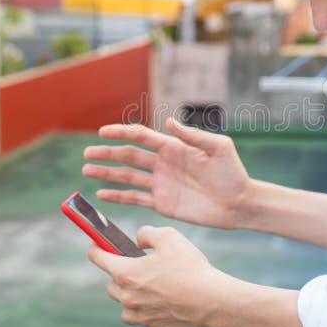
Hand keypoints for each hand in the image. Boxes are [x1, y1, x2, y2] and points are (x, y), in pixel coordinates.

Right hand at [82, 119, 251, 229]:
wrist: (240, 204)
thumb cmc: (233, 173)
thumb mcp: (219, 148)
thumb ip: (194, 136)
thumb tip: (170, 122)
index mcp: (174, 147)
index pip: (141, 137)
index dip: (122, 133)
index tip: (103, 132)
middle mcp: (164, 163)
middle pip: (129, 156)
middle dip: (107, 154)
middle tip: (87, 154)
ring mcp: (161, 184)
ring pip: (127, 176)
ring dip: (107, 173)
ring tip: (86, 170)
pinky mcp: (163, 204)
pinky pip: (135, 198)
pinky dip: (118, 196)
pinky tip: (102, 194)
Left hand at [89, 226, 231, 326]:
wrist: (211, 301)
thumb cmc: (190, 267)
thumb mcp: (169, 236)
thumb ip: (147, 233)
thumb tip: (139, 239)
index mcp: (126, 272)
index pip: (97, 257)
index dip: (97, 247)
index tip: (100, 244)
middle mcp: (128, 297)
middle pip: (111, 284)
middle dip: (120, 274)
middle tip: (139, 266)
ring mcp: (140, 316)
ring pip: (125, 306)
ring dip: (133, 296)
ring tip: (153, 287)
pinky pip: (146, 319)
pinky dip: (152, 311)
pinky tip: (168, 302)